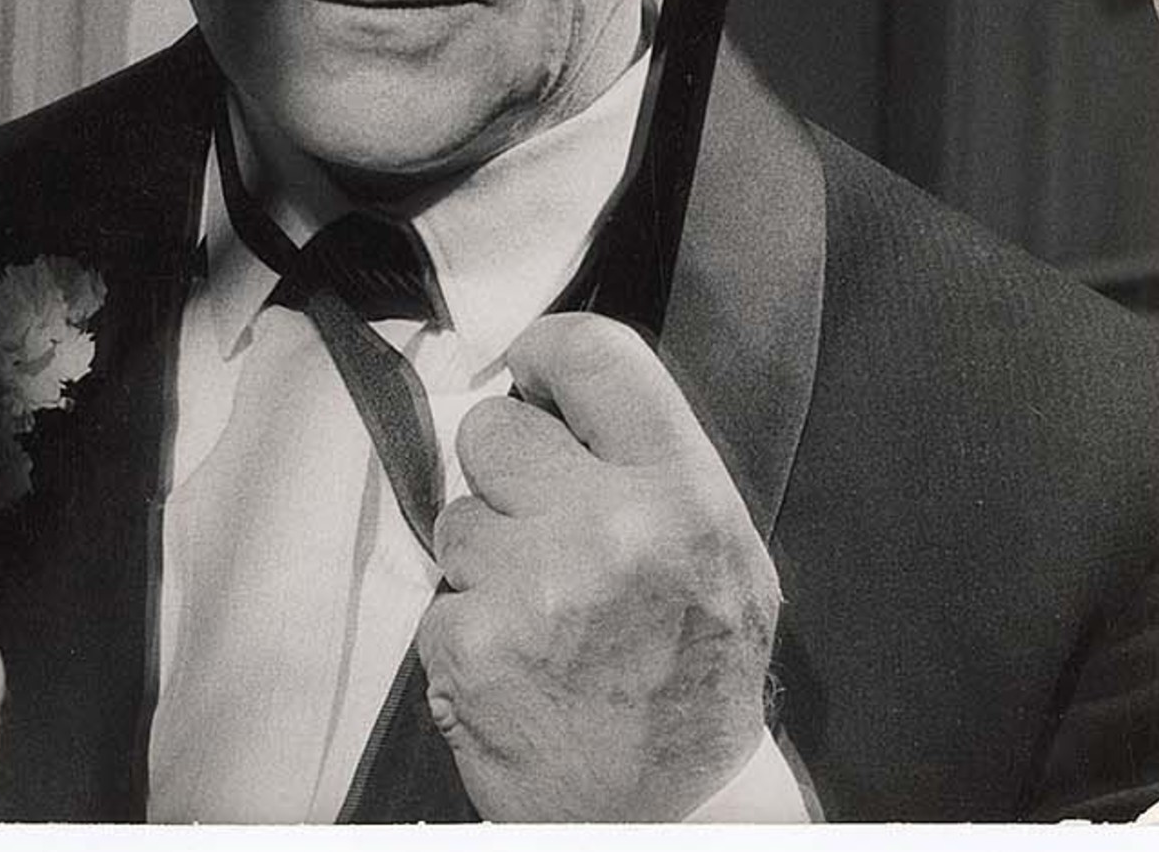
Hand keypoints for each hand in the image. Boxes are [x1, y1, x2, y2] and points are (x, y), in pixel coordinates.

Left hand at [419, 312, 777, 821]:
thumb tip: (563, 381)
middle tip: (549, 530)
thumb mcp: (721, 558)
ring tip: (546, 615)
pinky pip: (437, 597)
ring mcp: (533, 589)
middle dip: (509, 475)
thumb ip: (650, 462)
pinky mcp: (471, 646)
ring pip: (455, 515)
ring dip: (485, 560)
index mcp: (683, 497)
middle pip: (492, 428)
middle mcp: (610, 531)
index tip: (535, 375)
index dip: (547, 353)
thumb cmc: (692, 684)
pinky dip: (467, 630)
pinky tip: (518, 664)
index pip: (593, 354)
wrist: (666, 820)